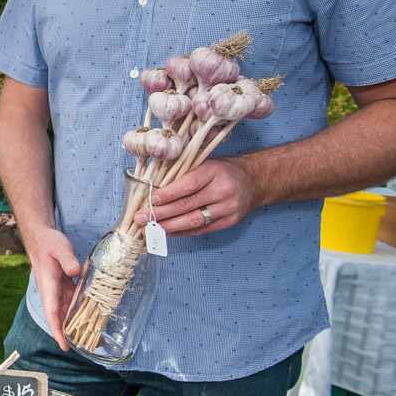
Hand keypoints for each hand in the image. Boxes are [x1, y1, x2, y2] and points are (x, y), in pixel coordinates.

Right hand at [22, 225, 80, 351]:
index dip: (57, 331)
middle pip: (60, 319)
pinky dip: (80, 311)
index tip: (64, 346)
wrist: (42, 238)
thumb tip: (75, 272)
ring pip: (67, 312)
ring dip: (77, 325)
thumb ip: (67, 260)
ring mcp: (58, 291)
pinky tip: (91, 317)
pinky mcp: (64, 287)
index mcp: (49, 287)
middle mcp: (52, 293)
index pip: (51, 314)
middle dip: (71, 334)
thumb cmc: (48, 243)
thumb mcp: (59, 248)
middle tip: (90, 346)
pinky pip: (72, 303)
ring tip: (95, 336)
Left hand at [134, 158, 257, 235]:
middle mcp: (222, 190)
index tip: (151, 200)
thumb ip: (183, 172)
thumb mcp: (205, 162)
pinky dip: (182, 232)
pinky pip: (202, 230)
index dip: (168, 194)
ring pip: (194, 221)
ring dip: (169, 227)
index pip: (188, 184)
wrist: (254, 180)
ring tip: (150, 229)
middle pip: (188, 205)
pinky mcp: (229, 221)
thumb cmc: (222, 170)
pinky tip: (167, 232)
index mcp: (214, 171)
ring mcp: (228, 208)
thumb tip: (152, 184)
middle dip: (161, 213)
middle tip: (141, 218)